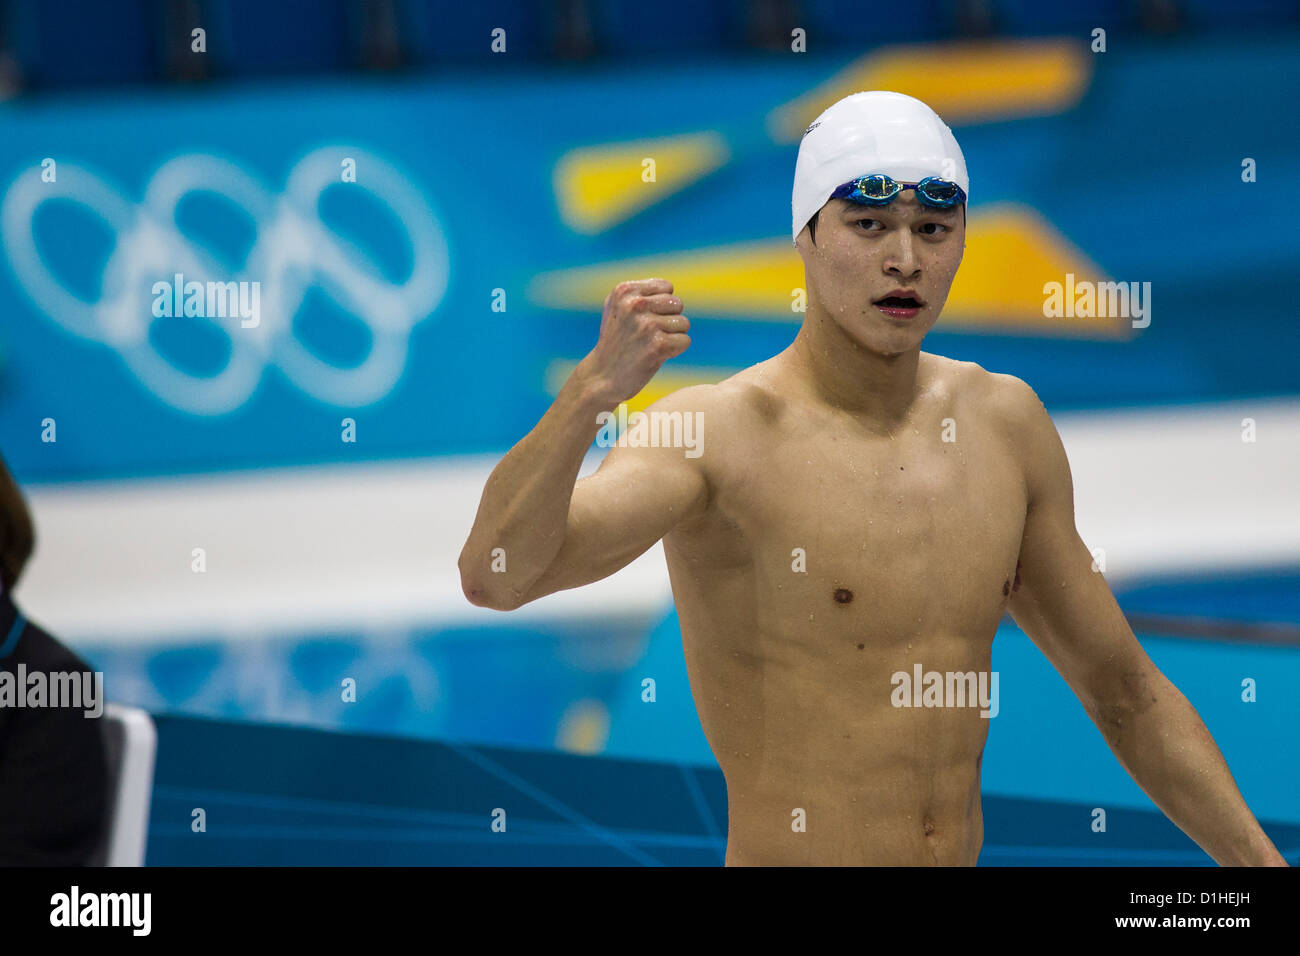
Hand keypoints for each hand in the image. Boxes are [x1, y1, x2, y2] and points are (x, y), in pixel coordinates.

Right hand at [578, 278, 690, 406]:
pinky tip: (656, 355)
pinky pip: (685, 341)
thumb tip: (669, 289)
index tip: (643, 321)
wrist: (601, 377)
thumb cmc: (616, 342)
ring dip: (672, 337)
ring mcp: (647, 325)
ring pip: (684, 323)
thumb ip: (640, 293)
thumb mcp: (618, 308)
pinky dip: (675, 350)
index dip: (661, 306)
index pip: (667, 288)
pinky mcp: (658, 345)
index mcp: (625, 291)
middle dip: (668, 320)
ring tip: (650, 345)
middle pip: (677, 304)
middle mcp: (635, 304)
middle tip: (647, 336)